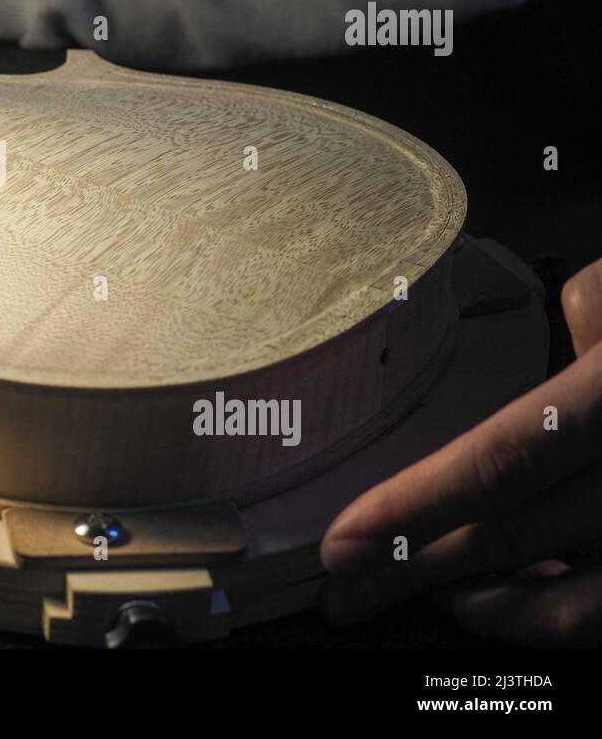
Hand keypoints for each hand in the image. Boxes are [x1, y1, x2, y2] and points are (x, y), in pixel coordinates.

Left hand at [320, 256, 601, 645]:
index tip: (344, 539)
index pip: (500, 462)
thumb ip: (598, 314)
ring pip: (581, 600)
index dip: (412, 507)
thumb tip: (567, 332)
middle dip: (416, 571)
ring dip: (495, 605)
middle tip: (348, 591)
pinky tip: (528, 590)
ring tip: (440, 594)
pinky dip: (568, 607)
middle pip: (517, 536)